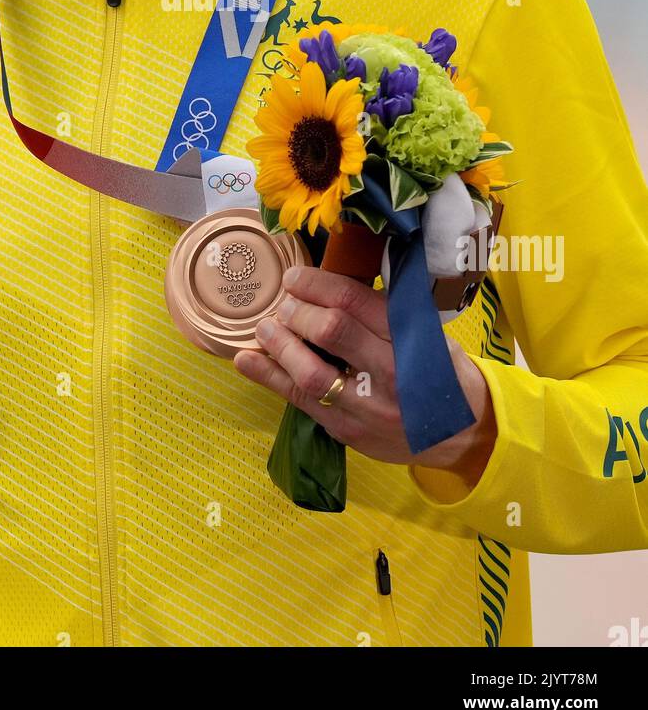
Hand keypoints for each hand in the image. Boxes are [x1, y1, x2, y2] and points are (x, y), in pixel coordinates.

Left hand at [233, 264, 496, 486]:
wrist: (464, 432)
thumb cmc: (439, 370)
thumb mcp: (425, 331)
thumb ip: (382, 310)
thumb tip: (326, 283)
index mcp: (409, 337)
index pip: (354, 301)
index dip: (316, 285)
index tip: (294, 277)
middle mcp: (390, 370)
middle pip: (331, 330)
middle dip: (297, 310)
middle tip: (283, 302)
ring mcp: (368, 406)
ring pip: (312, 372)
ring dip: (279, 344)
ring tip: (264, 327)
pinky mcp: (349, 430)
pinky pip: (302, 403)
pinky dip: (269, 379)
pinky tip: (245, 360)